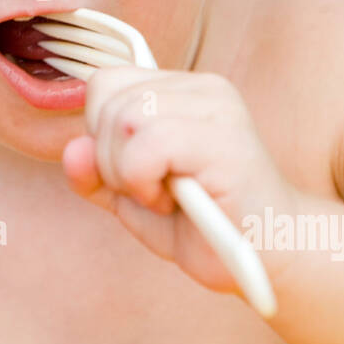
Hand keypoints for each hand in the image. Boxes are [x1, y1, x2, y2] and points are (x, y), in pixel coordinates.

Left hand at [62, 67, 303, 298]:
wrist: (270, 260)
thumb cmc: (204, 227)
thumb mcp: (134, 200)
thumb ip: (96, 175)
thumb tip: (73, 151)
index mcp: (180, 91)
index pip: (105, 83)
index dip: (99, 133)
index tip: (131, 172)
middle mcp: (201, 88)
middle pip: (107, 99)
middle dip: (107, 158)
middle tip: (150, 192)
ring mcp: (216, 108)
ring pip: (124, 117)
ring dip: (126, 172)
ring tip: (164, 197)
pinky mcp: (224, 139)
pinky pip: (148, 143)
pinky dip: (143, 181)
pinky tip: (173, 201)